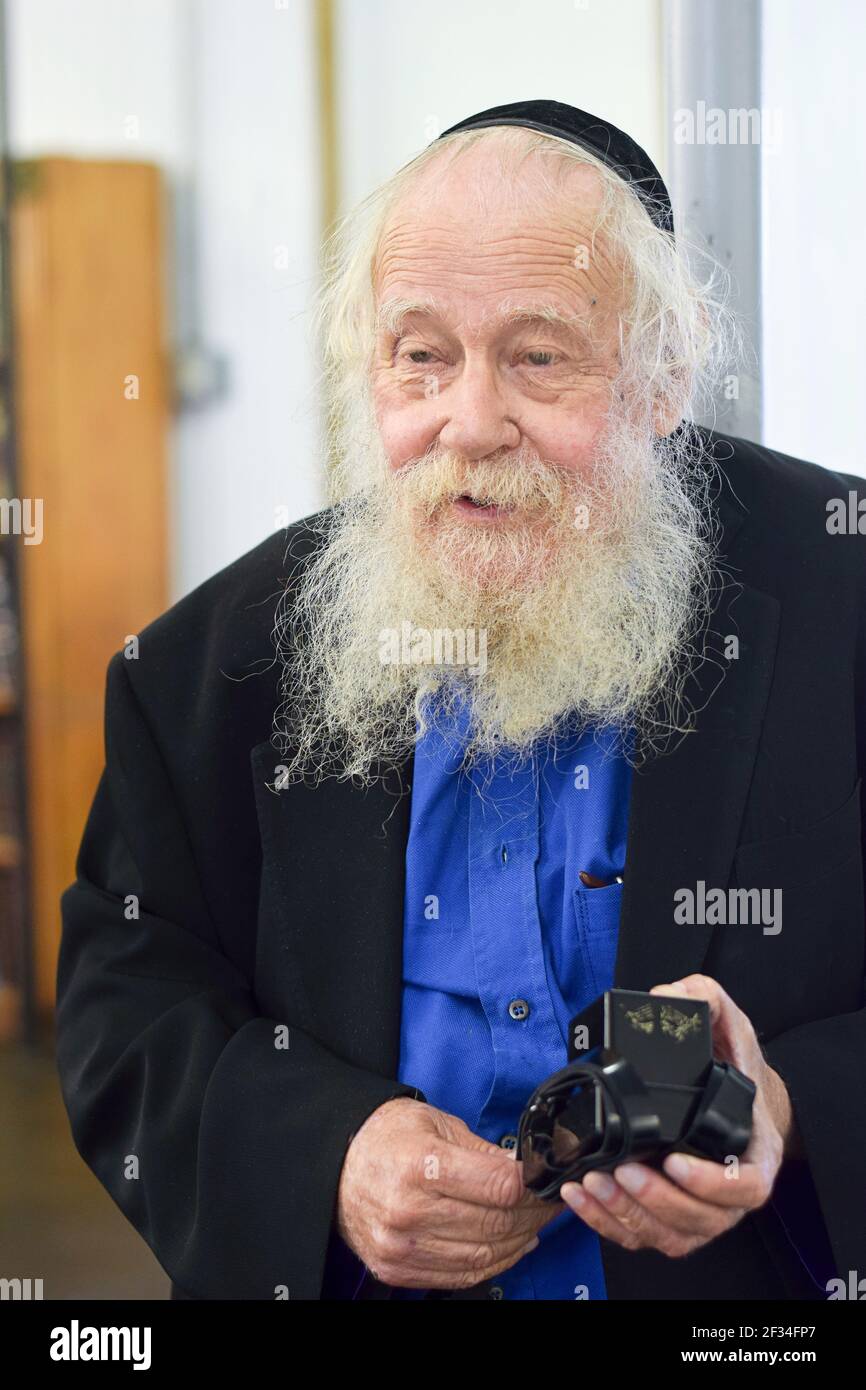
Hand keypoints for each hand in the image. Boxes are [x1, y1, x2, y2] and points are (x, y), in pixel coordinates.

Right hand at [336, 1096, 562, 1288]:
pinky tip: (511, 1245)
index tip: (545, 1175)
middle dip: (534, 1212)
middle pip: (496, 1223)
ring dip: (520, 1240)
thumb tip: (529, 1168)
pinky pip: (462, 1276)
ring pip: (485, 1256)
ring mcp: (402, 1246)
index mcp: (421, 1165)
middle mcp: (409, 1210)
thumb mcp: (437, 1124)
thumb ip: (484, 1151)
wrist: (336, 1163)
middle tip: (548, 1199)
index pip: (499, 1186)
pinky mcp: (398, 1269)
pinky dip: (494, 1263)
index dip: (532, 1183)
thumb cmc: (387, 1137)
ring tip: (535, 1222)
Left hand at [560, 973, 794, 1258]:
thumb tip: (666, 994)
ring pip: (670, 1235)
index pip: (747, 1186)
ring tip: (595, 1184)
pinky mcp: (670, 1217)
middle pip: (702, 1220)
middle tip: (621, 1171)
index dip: (712, 1184)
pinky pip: (644, 1236)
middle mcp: (731, 1191)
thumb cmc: (735, 1068)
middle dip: (657, 1200)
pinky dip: (610, 1225)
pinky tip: (584, 1199)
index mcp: (755, 1151)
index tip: (675, 1161)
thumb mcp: (730, 1023)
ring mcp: (701, 1210)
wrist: (738, 1099)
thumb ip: (706, 999)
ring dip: (628, 1215)